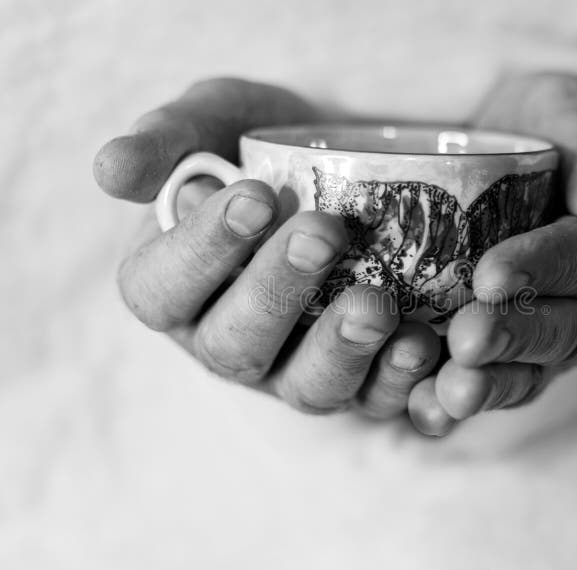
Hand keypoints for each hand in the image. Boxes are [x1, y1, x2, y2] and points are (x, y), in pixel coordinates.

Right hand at [94, 78, 440, 418]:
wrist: (347, 169)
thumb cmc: (266, 148)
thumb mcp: (215, 120)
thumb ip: (168, 139)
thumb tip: (109, 169)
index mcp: (174, 286)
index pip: (163, 288)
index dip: (203, 250)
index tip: (256, 197)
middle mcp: (225, 339)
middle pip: (235, 345)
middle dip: (278, 291)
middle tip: (323, 232)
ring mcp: (292, 368)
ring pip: (305, 388)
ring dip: (341, 350)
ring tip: (375, 303)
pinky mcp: (355, 379)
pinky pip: (373, 398)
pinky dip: (398, 379)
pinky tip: (423, 342)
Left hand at [406, 72, 576, 435]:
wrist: (526, 153)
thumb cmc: (554, 123)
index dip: (550, 268)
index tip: (491, 275)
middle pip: (572, 327)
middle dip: (518, 337)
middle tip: (466, 341)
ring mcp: (567, 329)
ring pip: (540, 369)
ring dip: (496, 385)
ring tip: (450, 394)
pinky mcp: (524, 349)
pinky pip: (503, 381)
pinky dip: (468, 400)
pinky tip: (428, 409)